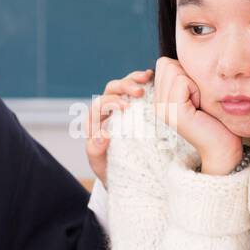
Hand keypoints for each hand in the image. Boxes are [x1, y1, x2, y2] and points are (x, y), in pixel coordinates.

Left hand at [85, 68, 152, 188]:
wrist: (120, 173)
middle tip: (139, 90)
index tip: (126, 107)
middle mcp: (105, 110)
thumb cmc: (107, 167)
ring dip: (135, 79)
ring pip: (124, 85)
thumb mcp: (98, 163)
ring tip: (147, 76)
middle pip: (111, 89)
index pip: (100, 104)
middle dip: (125, 86)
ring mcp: (120, 106)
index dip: (111, 102)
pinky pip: (137, 90)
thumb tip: (102, 135)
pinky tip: (154, 79)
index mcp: (94, 120)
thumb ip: (95, 150)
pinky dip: (145, 83)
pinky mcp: (134, 106)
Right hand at [153, 57, 243, 174]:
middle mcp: (157, 104)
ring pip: (173, 70)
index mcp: (161, 99)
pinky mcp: (174, 113)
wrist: (224, 147)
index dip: (184, 70)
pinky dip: (196, 88)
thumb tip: (185, 55)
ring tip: (200, 103)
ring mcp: (163, 109)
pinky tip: (201, 106)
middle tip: (199, 98)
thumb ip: (186, 76)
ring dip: (193, 82)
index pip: (164, 63)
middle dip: (187, 74)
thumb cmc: (217, 119)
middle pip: (166, 63)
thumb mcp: (199, 92)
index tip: (196, 93)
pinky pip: (181, 81)